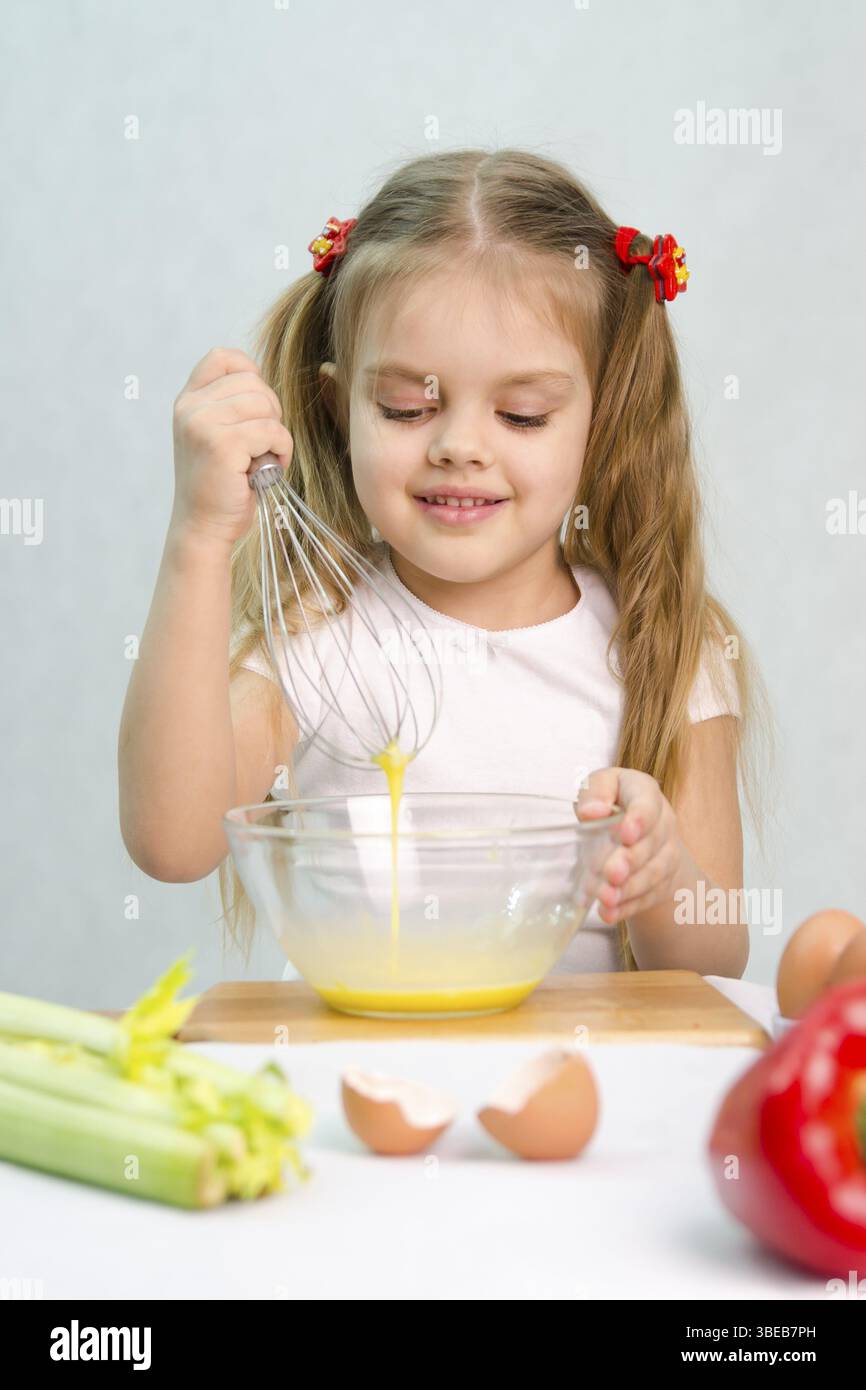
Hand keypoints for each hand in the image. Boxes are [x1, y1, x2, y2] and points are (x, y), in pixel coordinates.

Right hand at [170, 346, 293, 547]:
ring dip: (277, 434)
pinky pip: (271, 431)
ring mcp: (203, 424)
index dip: (250, 374)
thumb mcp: (215, 435)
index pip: (223, 357)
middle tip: (264, 444)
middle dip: (271, 412)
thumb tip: (263, 383)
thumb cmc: (219, 485)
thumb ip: (229, 406)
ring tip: (265, 458)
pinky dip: (280, 450)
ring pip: (265, 405)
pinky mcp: (222, 444)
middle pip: (253, 382)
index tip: (257, 409)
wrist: (203, 527)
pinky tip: (268, 469)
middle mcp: (190, 408)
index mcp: (188, 401)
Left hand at [575, 767, 684, 922]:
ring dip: (629, 888)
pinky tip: (609, 913)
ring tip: (606, 898)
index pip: (648, 804)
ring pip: (654, 873)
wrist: (633, 830)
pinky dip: (628, 907)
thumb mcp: (598, 787)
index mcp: (645, 792)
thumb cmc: (608, 802)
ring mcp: (667, 853)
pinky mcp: (663, 881)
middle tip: (611, 874)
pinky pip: (649, 896)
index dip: (639, 820)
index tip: (625, 835)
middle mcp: (664, 822)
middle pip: (653, 843)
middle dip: (631, 861)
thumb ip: (594, 793)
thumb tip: (591, 812)